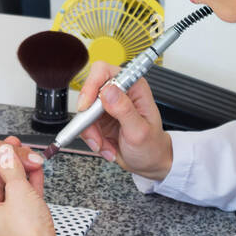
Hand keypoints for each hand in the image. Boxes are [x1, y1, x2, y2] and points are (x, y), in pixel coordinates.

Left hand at [0, 142, 60, 235]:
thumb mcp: (18, 192)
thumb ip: (11, 168)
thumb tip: (5, 153)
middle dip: (8, 162)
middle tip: (16, 147)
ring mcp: (4, 221)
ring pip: (10, 189)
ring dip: (20, 171)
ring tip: (28, 155)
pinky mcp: (20, 224)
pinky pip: (21, 198)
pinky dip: (28, 184)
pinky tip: (35, 171)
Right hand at [75, 61, 173, 180]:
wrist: (148, 163)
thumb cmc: (152, 146)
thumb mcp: (140, 131)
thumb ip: (124, 110)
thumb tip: (108, 91)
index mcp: (133, 87)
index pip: (104, 72)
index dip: (91, 85)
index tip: (86, 106)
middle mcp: (119, 92)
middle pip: (89, 93)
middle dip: (90, 119)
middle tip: (97, 136)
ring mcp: (107, 105)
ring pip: (84, 112)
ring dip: (92, 133)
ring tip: (105, 145)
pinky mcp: (99, 118)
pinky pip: (84, 125)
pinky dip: (92, 139)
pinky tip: (106, 146)